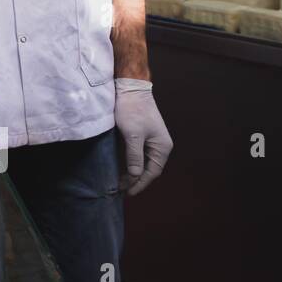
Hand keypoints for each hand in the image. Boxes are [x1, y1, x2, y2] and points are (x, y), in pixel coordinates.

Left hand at [115, 78, 171, 195]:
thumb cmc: (132, 109)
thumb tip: (135, 175)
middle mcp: (159, 146)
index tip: (127, 193)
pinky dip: (131, 163)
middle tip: (120, 190)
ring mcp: (152, 141)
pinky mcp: (142, 136)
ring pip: (143, 163)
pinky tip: (122, 168)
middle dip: (136, 180)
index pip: (152, 172)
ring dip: (133, 173)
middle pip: (148, 169)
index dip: (140, 184)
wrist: (130, 88)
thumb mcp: (132, 134)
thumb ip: (134, 156)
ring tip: (120, 183)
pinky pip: (138, 155)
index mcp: (161, 147)